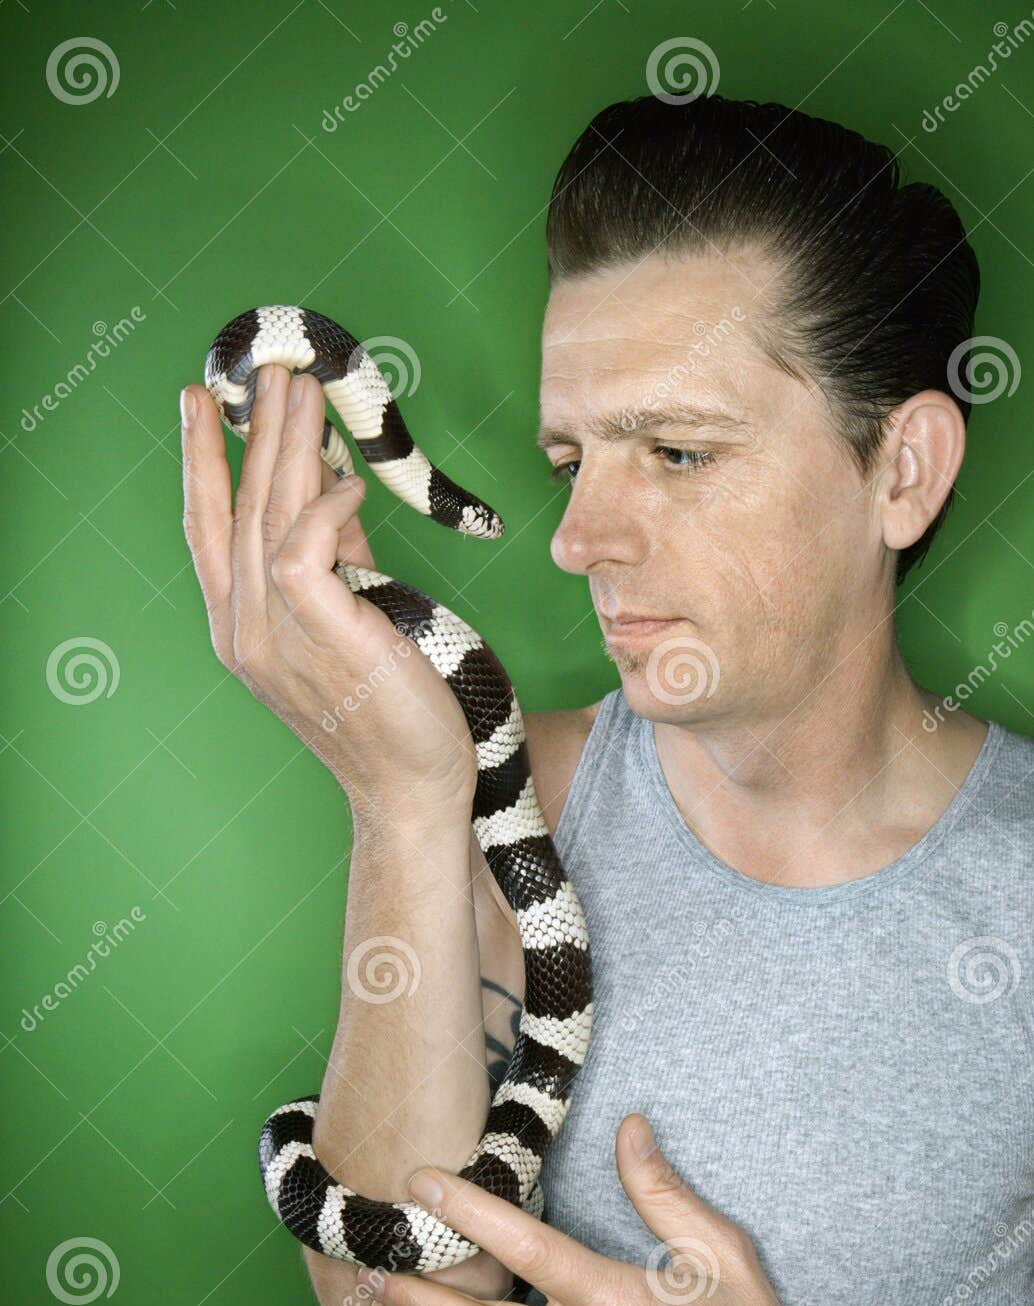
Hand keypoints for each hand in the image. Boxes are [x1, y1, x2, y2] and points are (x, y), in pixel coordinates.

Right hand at [180, 366, 479, 818]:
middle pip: (234, 510)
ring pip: (268, 516)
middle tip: (266, 370)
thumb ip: (336, 563)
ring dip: (287, 445)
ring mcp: (275, 636)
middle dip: (249, 433)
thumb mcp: (351, 625)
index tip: (204, 406)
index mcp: (241, 632)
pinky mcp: (322, 632)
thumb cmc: (390, 712)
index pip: (208, 531)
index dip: (202, 464)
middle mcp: (244, 632)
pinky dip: (326, 505)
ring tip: (302, 389)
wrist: (413, 788)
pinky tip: (350, 481)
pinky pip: (306, 545)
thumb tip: (336, 493)